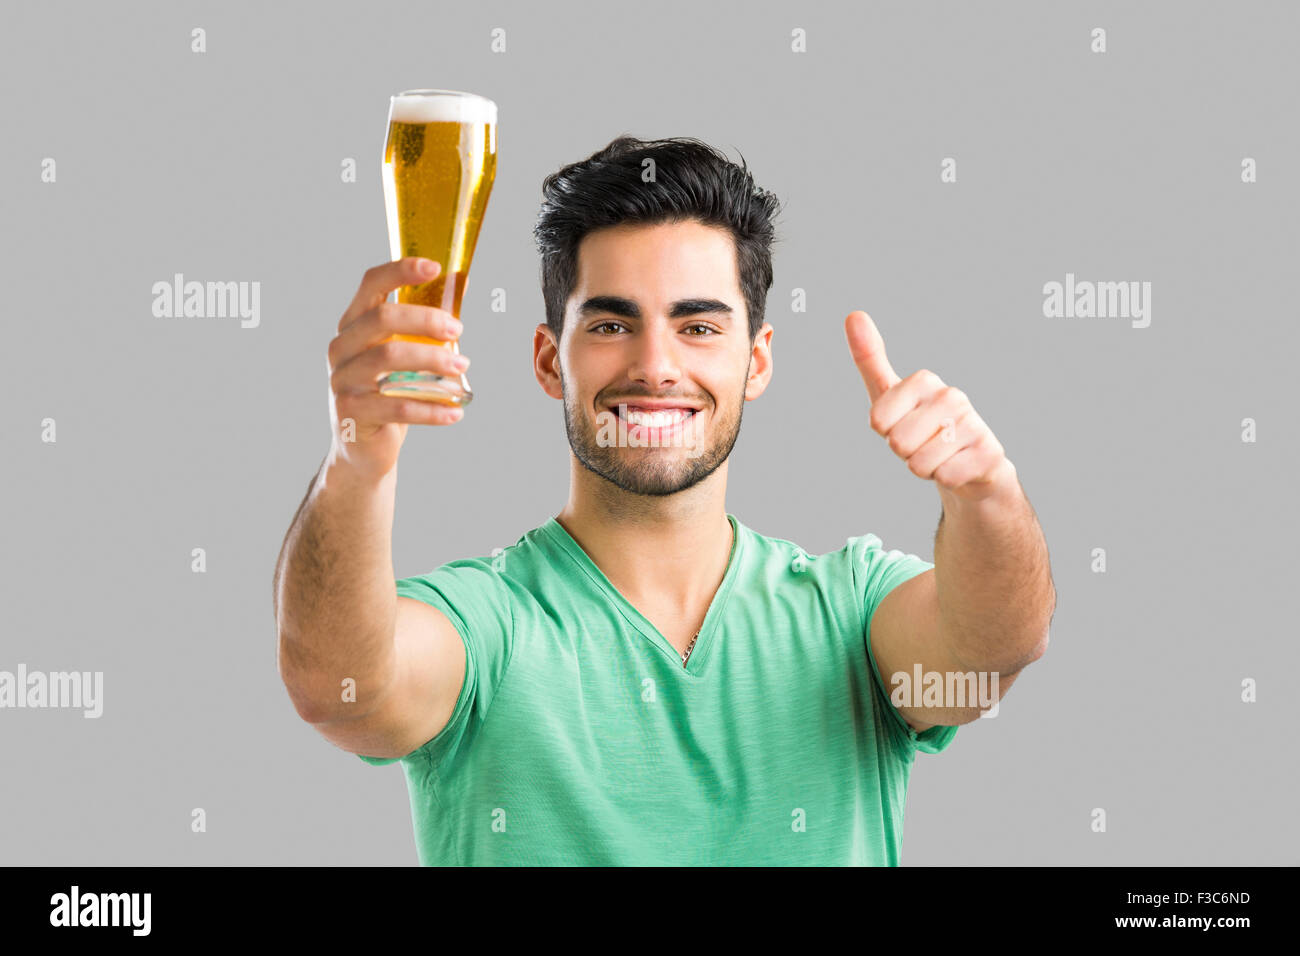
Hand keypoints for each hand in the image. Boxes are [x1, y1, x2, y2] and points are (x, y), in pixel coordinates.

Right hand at [325, 257, 468, 481]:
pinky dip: (431, 410)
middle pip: (381, 318)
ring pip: (388, 358)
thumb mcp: (399, 359)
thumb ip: (419, 333)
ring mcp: (342, 381)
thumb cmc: (387, 394)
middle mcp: (340, 348)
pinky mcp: (351, 414)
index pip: (370, 286)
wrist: (361, 449)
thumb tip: (461, 298)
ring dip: (433, 360)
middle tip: (459, 330)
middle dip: (425, 319)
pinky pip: (396, 407)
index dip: (400, 271)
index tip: (435, 266)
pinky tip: (456, 413)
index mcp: (352, 326)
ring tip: (463, 368)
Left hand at [844, 310, 1014, 502]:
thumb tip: (854, 314)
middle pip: (898, 444)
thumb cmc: (923, 427)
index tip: (904, 426)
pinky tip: (959, 468)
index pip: (878, 422)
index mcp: (925, 382)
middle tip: (924, 445)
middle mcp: (952, 397)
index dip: (887, 433)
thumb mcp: (890, 395)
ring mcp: (974, 424)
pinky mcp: (990, 453)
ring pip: (920, 464)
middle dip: (905, 454)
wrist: (970, 464)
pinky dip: (947, 480)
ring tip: (941, 456)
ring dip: (926, 468)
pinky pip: (945, 477)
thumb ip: (870, 359)